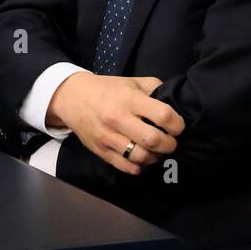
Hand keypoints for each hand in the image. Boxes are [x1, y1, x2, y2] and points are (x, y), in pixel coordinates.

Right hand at [48, 71, 184, 174]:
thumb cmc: (107, 89)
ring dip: (156, 157)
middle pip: (153, 140)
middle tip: (170, 141)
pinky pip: (127, 168)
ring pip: (141, 157)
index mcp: (129, 98)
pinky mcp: (101, 152)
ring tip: (156, 150)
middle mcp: (118, 119)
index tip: (178, 126)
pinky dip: (140, 166)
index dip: (177, 124)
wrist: (72, 98)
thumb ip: (155, 89)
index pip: (163, 115)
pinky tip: (141, 157)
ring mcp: (108, 137)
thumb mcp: (132, 81)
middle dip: (170, 144)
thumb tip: (175, 105)